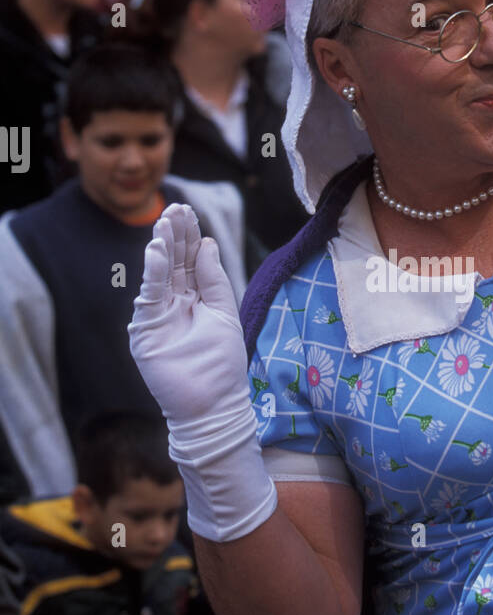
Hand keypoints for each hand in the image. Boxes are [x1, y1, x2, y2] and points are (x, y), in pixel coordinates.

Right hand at [129, 204, 275, 543]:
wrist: (215, 406)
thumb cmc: (223, 366)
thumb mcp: (224, 313)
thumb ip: (213, 279)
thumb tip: (207, 243)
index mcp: (194, 299)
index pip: (188, 260)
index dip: (188, 237)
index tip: (188, 211)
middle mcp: (174, 305)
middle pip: (172, 263)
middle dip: (174, 236)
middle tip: (175, 208)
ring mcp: (159, 318)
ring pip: (158, 276)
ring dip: (160, 249)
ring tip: (165, 224)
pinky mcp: (147, 333)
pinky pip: (149, 298)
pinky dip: (153, 275)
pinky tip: (157, 252)